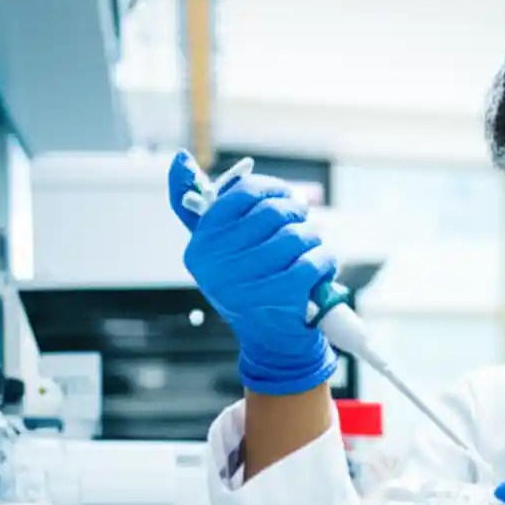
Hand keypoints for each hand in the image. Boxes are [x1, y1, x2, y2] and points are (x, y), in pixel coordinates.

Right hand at [167, 151, 337, 395]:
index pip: (242, 194)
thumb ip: (204, 208)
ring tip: (309, 254)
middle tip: (301, 227)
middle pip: (275, 212)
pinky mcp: (279, 297)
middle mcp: (218, 264)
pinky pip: (315, 260)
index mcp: (202, 245)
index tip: (284, 198)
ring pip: (298, 235)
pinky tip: (319, 272)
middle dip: (297, 216)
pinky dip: (325, 262)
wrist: (272, 344)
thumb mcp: (222, 250)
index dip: (272, 189)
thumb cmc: (251, 286)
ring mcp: (247, 282)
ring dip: (313, 241)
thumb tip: (179, 159)